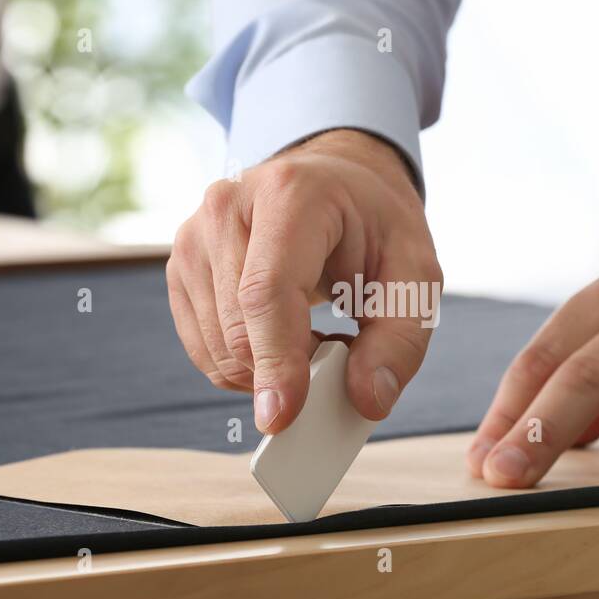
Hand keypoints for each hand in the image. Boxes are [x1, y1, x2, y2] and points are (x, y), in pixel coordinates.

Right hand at [166, 129, 442, 433]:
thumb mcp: (416, 274)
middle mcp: (228, 206)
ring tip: (315, 334)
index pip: (267, 291)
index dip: (275, 359)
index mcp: (290, 193)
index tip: (283, 416)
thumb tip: (367, 400)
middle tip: (338, 355)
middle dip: (284, 372)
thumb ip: (400, 340)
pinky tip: (283, 337)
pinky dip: (245, 364)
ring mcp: (194, 236)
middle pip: (238, 326)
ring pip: (217, 347)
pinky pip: (204, 349)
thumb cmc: (375, 224)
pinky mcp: (182, 267)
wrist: (337, 182)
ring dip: (267, 369)